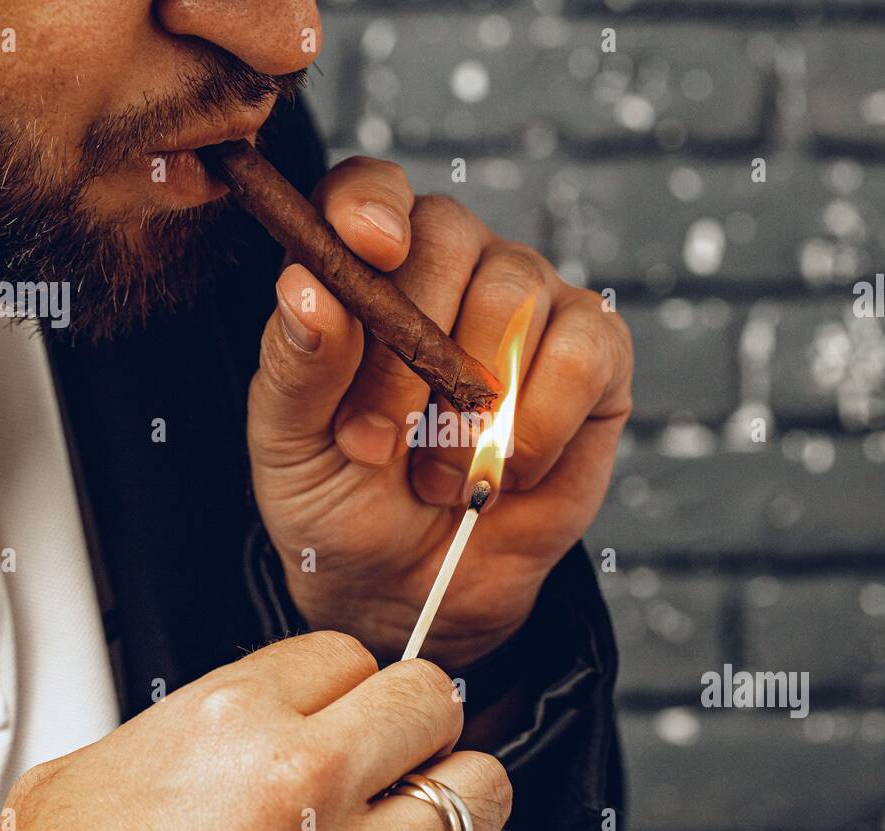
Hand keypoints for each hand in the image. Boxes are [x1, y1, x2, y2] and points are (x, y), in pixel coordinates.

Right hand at [0, 632, 509, 830]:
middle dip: (413, 725)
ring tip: (408, 815)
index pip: (347, 653)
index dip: (340, 687)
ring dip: (449, 798)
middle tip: (387, 752)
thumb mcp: (92, 771)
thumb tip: (223, 722)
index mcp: (229, 720)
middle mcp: (303, 780)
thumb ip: (179, 727)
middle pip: (428, 699)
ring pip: (477, 789)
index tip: (331, 711)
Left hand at [249, 157, 632, 667]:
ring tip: (435, 478)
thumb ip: (296, 366)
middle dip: (409, 350)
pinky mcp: (595, 357)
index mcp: (366, 270)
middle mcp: (452, 268)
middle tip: (376, 443)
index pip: (371, 190)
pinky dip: (540, 422)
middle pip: (448, 237)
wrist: (411, 586)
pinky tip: (506, 472)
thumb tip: (308, 288)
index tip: (372, 248)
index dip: (371, 204)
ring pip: (516, 293)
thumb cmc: (339, 502)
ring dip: (472, 403)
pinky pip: (583, 352)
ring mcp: (529, 304)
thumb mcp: (290, 444)